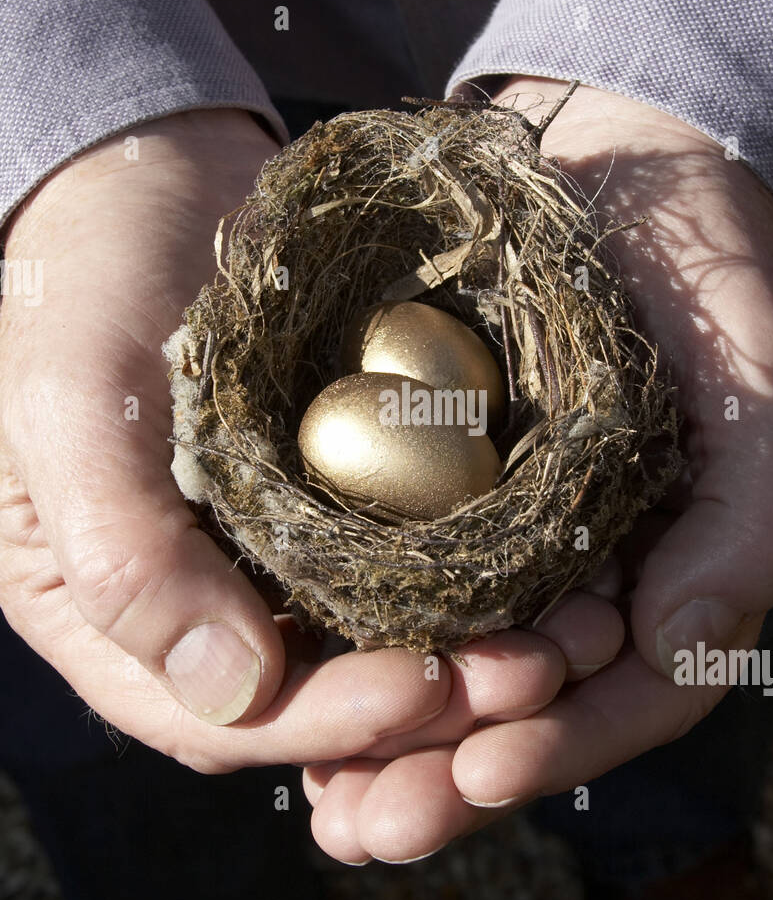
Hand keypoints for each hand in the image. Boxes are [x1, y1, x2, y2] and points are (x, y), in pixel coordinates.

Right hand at [0, 106, 621, 774]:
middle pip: (323, 697)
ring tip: (574, 632)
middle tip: (534, 671)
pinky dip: (484, 571)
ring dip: (481, 648)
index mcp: (119, 620)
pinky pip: (414, 554)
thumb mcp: (72, 409)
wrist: (142, 176)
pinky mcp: (343, 496)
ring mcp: (279, 553)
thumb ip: (126, 558)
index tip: (424, 687)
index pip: (223, 719)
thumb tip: (235, 696)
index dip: (326, 723)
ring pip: (384, 640)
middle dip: (433, 701)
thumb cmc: (77, 284)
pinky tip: (560, 563)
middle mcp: (206, 606)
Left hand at [304, 79, 772, 862]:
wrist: (612, 146)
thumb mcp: (768, 378)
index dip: (565, 743)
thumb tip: (680, 651)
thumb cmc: (708, 264)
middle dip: (450, 776)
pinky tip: (291, 685)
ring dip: (387, 743)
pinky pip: (391, 581)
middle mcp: (592, 568)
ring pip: (451, 664)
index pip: (633, 691)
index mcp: (677, 567)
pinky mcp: (432, 485)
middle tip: (369, 829)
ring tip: (321, 803)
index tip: (478, 772)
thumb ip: (757, 519)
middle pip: (527, 705)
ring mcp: (511, 532)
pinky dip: (350, 641)